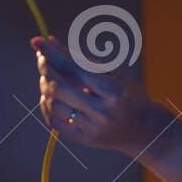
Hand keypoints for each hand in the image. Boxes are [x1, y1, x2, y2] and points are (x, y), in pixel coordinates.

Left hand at [31, 34, 154, 155]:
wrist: (144, 130)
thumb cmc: (129, 95)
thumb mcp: (114, 74)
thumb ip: (82, 60)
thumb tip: (51, 42)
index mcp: (113, 91)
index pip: (75, 68)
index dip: (53, 53)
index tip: (37, 41)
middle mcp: (102, 112)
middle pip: (60, 88)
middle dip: (45, 69)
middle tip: (41, 57)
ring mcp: (92, 128)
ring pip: (54, 105)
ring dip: (45, 87)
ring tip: (48, 77)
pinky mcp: (85, 141)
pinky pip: (55, 123)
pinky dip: (47, 106)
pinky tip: (49, 97)